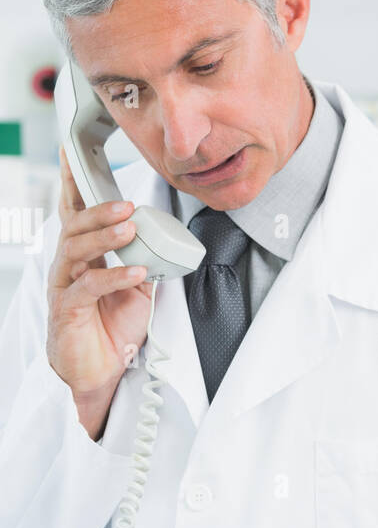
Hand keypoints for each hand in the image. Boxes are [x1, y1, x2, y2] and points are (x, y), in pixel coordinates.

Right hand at [47, 148, 151, 435]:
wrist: (103, 374)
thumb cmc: (113, 330)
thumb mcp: (138, 289)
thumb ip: (146, 260)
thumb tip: (163, 240)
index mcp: (84, 256)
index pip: (77, 213)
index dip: (74, 183)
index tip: (74, 154)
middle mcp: (68, 266)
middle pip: (74, 226)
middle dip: (100, 210)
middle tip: (127, 204)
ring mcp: (64, 287)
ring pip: (75, 250)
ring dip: (105, 235)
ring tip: (129, 227)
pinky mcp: (67, 311)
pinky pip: (88, 286)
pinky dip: (114, 276)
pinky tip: (136, 272)